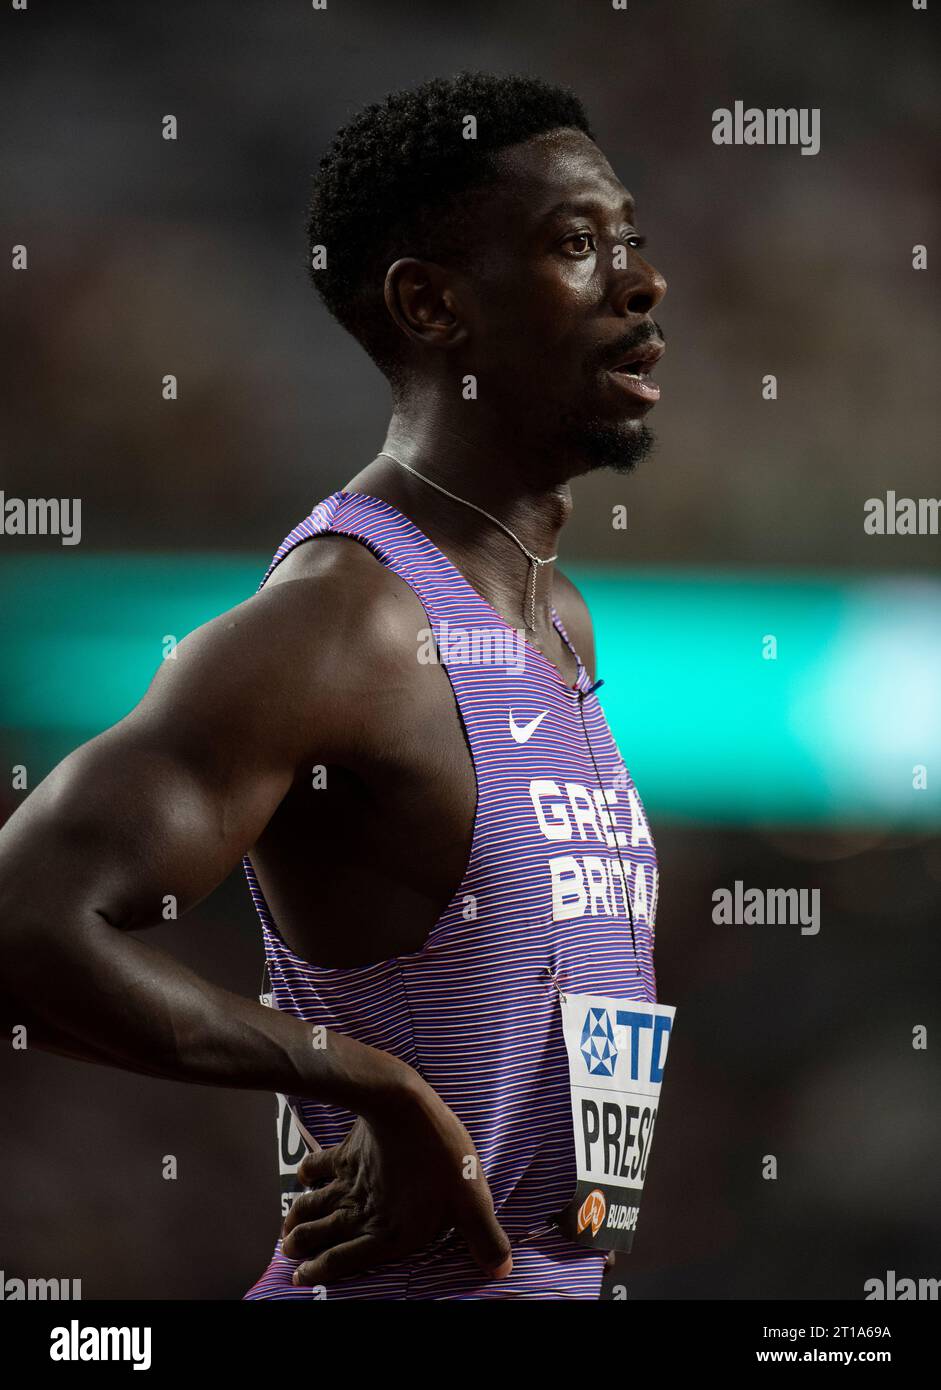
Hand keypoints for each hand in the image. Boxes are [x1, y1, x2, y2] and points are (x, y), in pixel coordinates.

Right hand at [281, 1073, 512, 1286]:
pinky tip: (302, 1178)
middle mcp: (361, 1212)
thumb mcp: (471, 1202)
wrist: (406, 1108)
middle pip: (322, 1235)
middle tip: (287, 1252)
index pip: (343, 1261)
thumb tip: (502, 1269)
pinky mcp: (346, 1152)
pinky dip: (306, 1174)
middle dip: (302, 1247)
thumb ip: (485, 1238)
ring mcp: (350, 1182)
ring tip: (286, 1231)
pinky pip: (319, 1166)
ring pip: (315, 1206)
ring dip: (298, 1218)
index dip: (320, 1272)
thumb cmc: (441, 1158)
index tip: (300, 1278)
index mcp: (388, 1234)